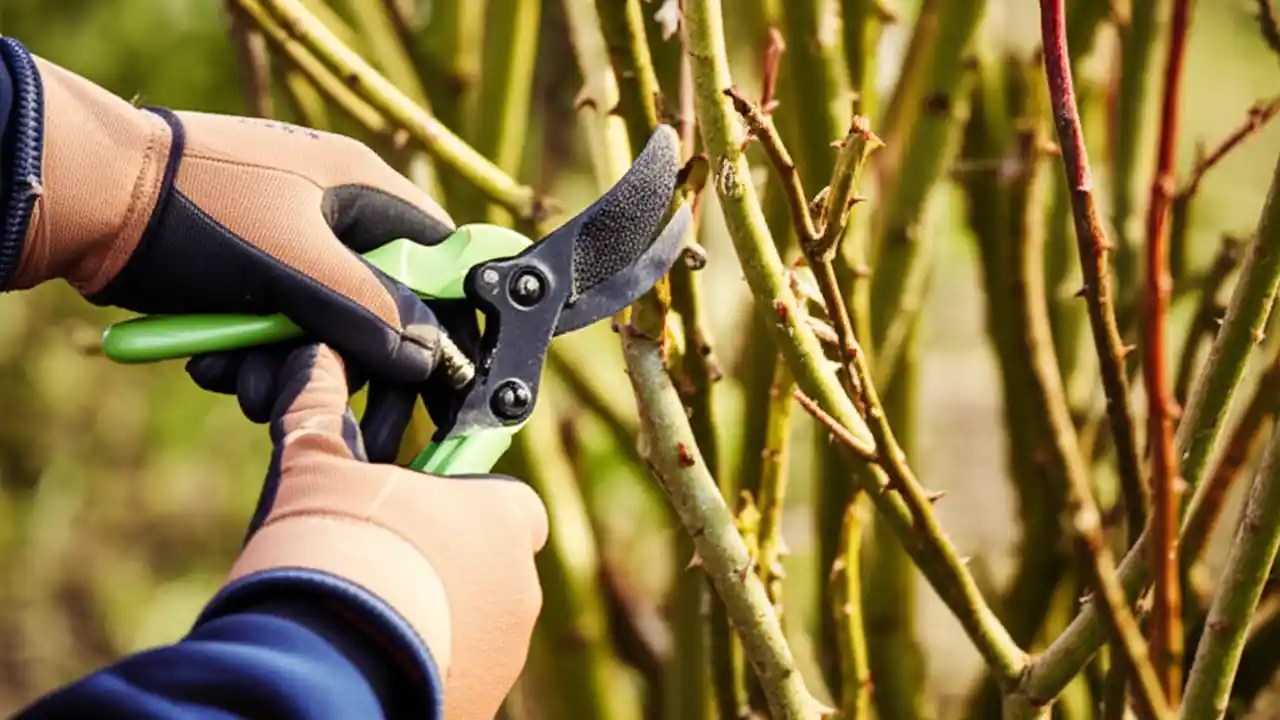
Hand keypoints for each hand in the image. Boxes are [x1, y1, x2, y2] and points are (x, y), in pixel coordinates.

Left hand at [9, 50, 457, 387]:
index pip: (439, 259)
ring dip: (290, 373)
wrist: (87, 202)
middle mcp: (334, 221)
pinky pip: (272, 335)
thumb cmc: (200, 212)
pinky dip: (250, 361)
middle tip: (363, 433)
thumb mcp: (296, 268)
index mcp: (362, 192)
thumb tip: (432, 359)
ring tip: (249, 388)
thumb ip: (373, 314)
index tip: (450, 381)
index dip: (451, 322)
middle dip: (355, 371)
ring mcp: (287, 251)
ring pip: (322, 334)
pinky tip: (216, 365)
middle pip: (381, 312)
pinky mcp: (244, 280)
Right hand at [222, 343, 546, 718]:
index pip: (508, 498)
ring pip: (475, 624)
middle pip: (489, 563)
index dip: (462, 499)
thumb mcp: (315, 468)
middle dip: (443, 563)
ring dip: (433, 617)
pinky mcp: (479, 706)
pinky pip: (457, 675)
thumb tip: (315, 358)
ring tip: (364, 616)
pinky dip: (424, 667)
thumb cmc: (332, 552)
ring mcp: (505, 655)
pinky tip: (369, 659)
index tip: (415, 509)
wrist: (322, 668)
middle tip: (378, 564)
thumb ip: (319, 407)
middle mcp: (520, 587)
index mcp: (502, 517)